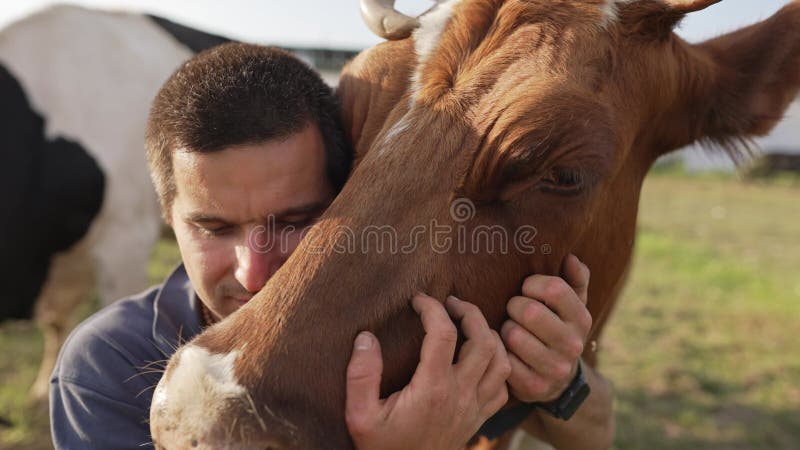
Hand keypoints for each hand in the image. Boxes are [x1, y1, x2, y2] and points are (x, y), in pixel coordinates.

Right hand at [345, 294, 510, 449]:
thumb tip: (366, 337)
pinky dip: (498, 363)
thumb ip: (361, 375)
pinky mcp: (479, 418)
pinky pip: (504, 385)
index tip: (418, 300)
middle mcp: (460, 395)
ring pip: (501, 360)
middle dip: (469, 312)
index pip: (443, 334)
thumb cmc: (382, 448)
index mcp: (432, 389)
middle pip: (483, 340)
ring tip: (469, 323)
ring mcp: (474, 408)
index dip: (432, 308)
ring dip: (489, 334)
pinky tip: (480, 356)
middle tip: (450, 302)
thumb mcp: (359, 416)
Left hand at [500, 254, 591, 402]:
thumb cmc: (557, 328)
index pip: (554, 289)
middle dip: (514, 306)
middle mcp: (572, 345)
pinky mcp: (534, 387)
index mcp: (581, 319)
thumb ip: (575, 278)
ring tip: (509, 329)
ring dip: (505, 329)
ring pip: (513, 336)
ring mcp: (554, 369)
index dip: (532, 284)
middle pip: (529, 312)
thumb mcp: (571, 304)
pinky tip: (503, 349)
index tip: (526, 288)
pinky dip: (499, 351)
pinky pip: (504, 360)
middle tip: (512, 309)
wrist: (559, 379)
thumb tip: (570, 257)